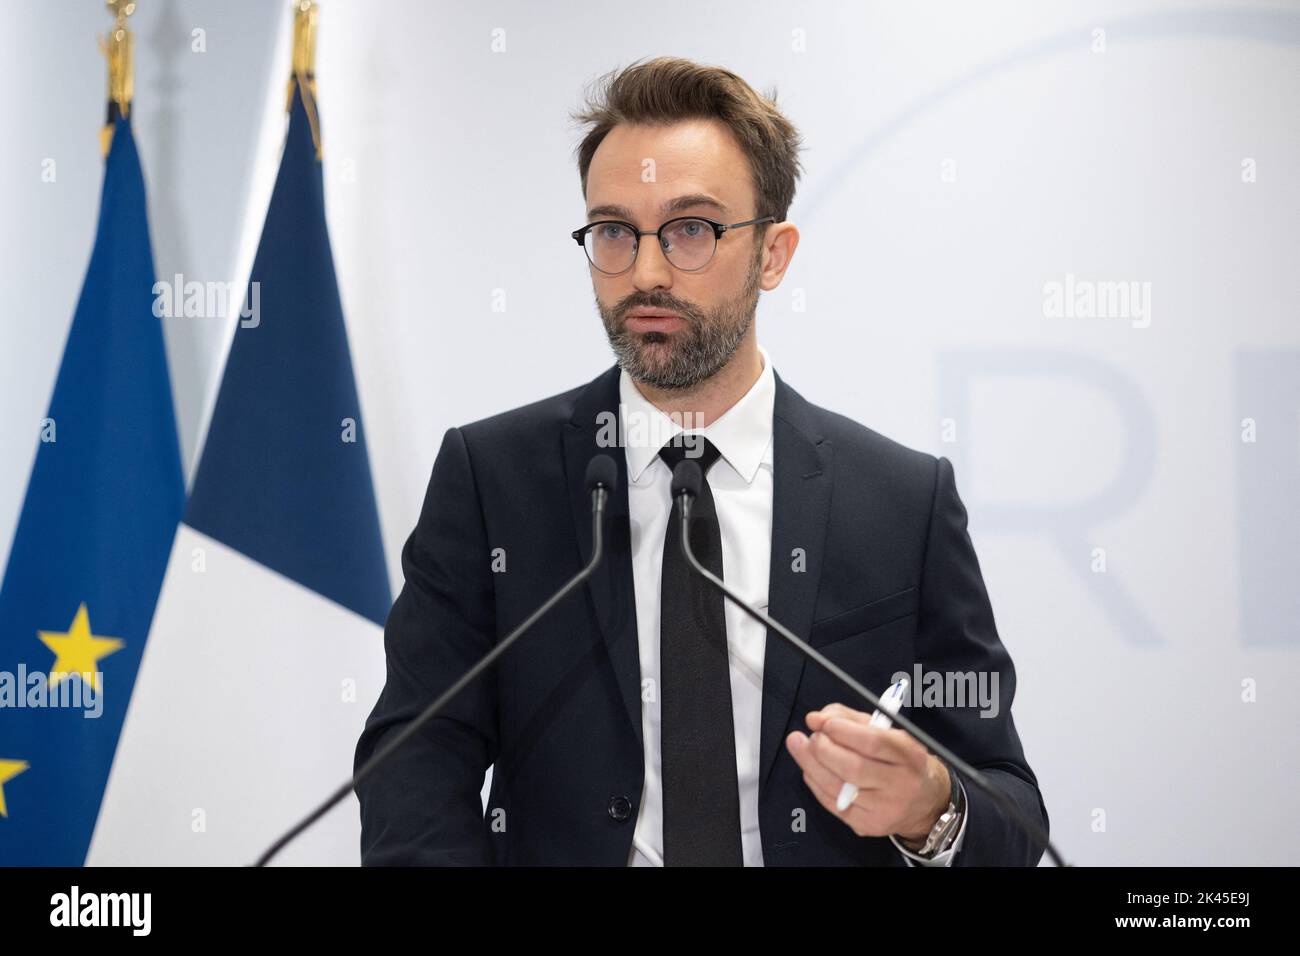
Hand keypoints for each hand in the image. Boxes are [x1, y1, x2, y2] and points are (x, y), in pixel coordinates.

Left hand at [785, 702, 949, 841]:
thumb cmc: (899, 759)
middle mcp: (902, 784)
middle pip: (854, 768)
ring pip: (839, 788)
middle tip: (811, 736)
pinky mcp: (869, 825)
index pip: (873, 743)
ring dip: (811, 765)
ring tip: (800, 746)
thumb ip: (849, 719)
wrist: (924, 801)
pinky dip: (815, 784)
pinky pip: (833, 804)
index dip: (842, 730)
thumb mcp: (885, 731)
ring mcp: (886, 809)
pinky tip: (810, 770)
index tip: (821, 721)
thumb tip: (815, 719)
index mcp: (910, 755)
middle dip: (823, 749)